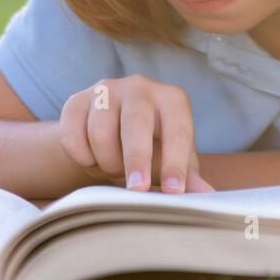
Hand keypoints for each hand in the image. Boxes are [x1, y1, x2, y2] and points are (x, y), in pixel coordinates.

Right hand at [58, 75, 214, 193]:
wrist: (111, 133)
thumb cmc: (153, 147)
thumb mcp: (173, 159)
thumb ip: (187, 175)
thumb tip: (206, 192)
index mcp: (172, 100)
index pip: (177, 131)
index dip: (175, 163)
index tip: (174, 192)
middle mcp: (141, 87)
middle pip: (135, 123)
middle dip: (136, 160)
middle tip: (136, 190)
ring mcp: (106, 90)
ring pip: (100, 131)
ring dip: (107, 161)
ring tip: (114, 171)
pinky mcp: (77, 100)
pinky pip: (73, 134)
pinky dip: (82, 156)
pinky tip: (92, 159)